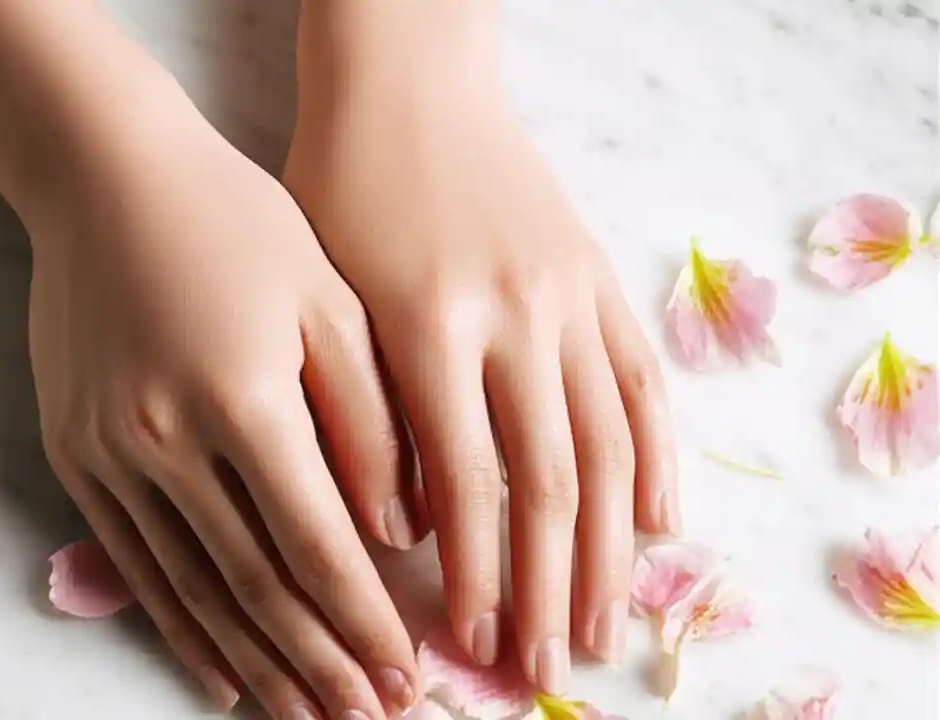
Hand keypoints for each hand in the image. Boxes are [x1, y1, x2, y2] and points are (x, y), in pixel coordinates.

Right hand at [27, 84, 418, 719]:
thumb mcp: (326, 299)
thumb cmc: (235, 224)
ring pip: (194, 590)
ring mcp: (110, 452)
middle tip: (367, 717)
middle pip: (256, 585)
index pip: (318, 542)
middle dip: (319, 661)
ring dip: (256, 663)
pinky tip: (218, 675)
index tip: (409, 675)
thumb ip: (369, 419)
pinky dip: (180, 627)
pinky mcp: (77, 456)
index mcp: (243, 395)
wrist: (106, 177)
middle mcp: (167, 438)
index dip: (366, 619)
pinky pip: (136, 565)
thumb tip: (398, 533)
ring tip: (304, 718)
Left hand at [285, 4, 679, 693]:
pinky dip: (658, 461)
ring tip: (601, 627)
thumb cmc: (343, 192)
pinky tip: (659, 527)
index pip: (468, 486)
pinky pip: (643, 385)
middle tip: (544, 669)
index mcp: (431, 325)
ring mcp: (570, 299)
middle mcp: (516, 318)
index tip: (468, 645)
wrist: (408, 89)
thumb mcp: (331, 298)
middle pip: (548, 485)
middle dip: (544, 589)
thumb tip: (412, 532)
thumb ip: (373, 413)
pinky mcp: (601, 282)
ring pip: (608, 448)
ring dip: (606, 552)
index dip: (473, 577)